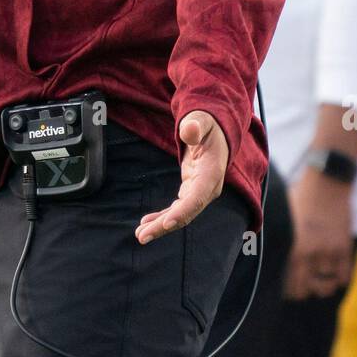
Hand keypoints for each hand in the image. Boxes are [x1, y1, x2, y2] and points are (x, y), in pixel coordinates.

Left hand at [135, 111, 228, 244]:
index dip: (183, 211)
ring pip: (181, 215)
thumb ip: (196, 125)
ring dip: (160, 226)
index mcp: (211, 172)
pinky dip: (162, 218)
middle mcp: (208, 188)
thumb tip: (189, 130)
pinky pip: (177, 209)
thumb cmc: (208, 125)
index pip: (198, 196)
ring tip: (140, 234)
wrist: (216, 133)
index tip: (166, 223)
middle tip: (142, 236)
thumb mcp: (202, 120)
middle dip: (165, 226)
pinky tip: (146, 224)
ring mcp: (200, 192)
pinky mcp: (191, 192)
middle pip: (187, 212)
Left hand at [284, 167, 351, 299]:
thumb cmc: (300, 194)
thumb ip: (276, 235)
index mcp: (294, 246)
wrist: (328, 180)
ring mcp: (331, 251)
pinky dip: (338, 279)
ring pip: (326, 284)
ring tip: (318, 282)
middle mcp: (312, 252)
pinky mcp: (345, 247)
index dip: (288, 290)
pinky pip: (344, 276)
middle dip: (303, 291)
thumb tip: (256, 246)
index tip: (286, 288)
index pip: (290, 283)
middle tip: (301, 286)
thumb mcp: (283, 214)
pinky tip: (333, 275)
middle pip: (307, 289)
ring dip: (322, 285)